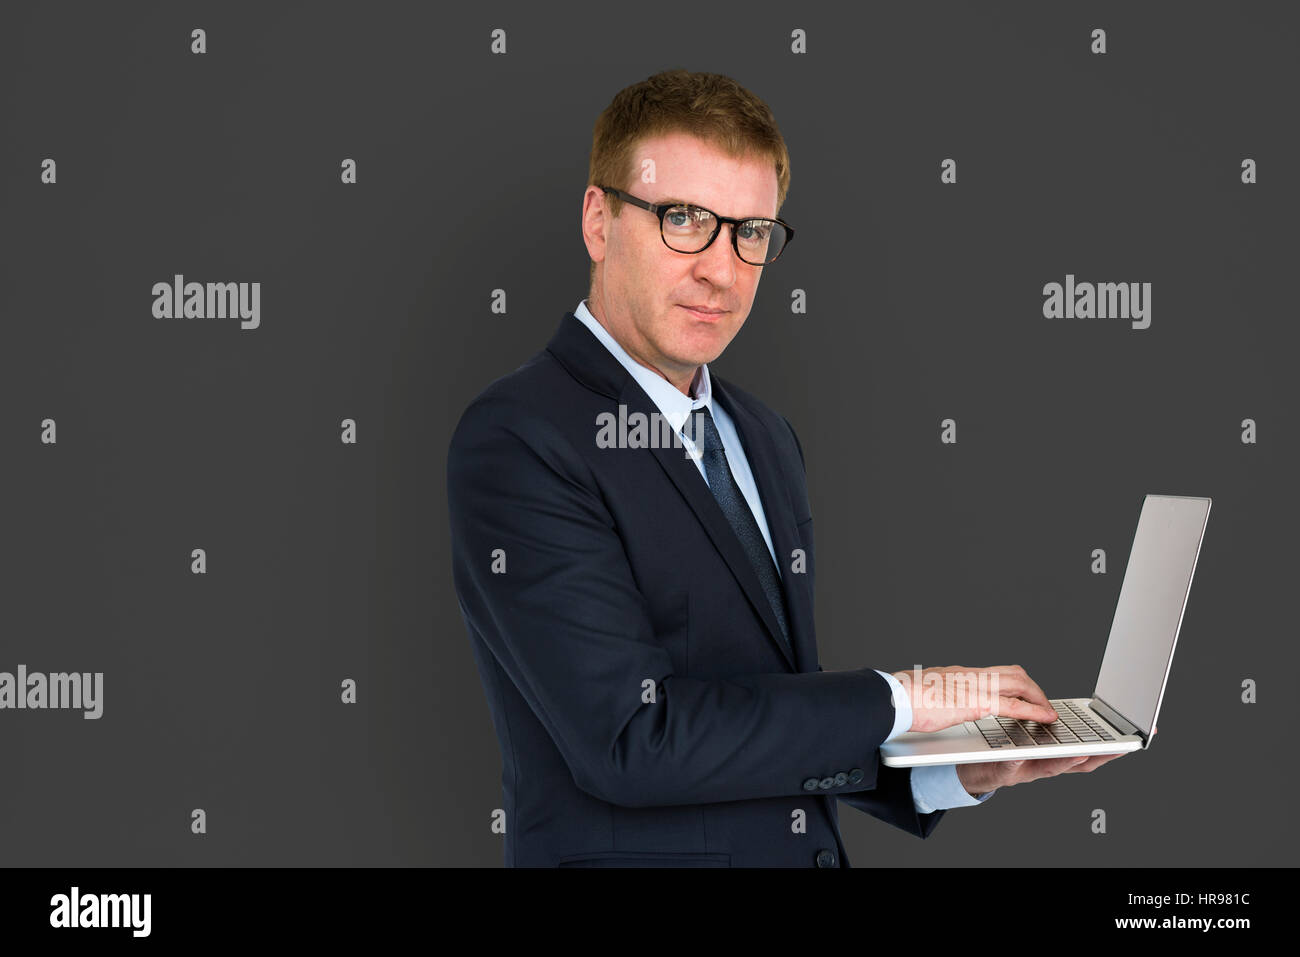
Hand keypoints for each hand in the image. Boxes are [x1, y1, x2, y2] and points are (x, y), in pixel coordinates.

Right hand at [890, 664, 1056, 732]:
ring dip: (1038, 697)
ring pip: (1020, 683)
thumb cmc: (901, 698)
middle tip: (1041, 703)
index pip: (994, 673)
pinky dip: (1035, 711)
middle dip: (1032, 688)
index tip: (1021, 694)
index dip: (1013, 682)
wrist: (895, 698)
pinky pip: (1015, 706)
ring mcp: (976, 686)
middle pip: (1013, 673)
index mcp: (959, 674)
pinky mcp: (977, 702)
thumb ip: (938, 694)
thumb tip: (936, 698)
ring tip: (1047, 712)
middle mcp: (971, 675)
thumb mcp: (924, 692)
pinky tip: (1046, 718)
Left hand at [957, 726, 1156, 796]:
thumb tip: (1065, 713)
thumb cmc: (1004, 753)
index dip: (1110, 748)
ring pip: (1049, 768)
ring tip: (1078, 753)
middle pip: (1077, 764)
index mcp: (1054, 755)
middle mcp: (1045, 765)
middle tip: (1117, 748)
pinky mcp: (1001, 773)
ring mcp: (1025, 772)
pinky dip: (1015, 764)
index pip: (1087, 752)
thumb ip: (1048, 727)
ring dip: (1064, 762)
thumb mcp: (1031, 740)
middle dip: (1098, 757)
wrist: (975, 770)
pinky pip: (1009, 769)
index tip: (1131, 740)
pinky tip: (1018, 756)